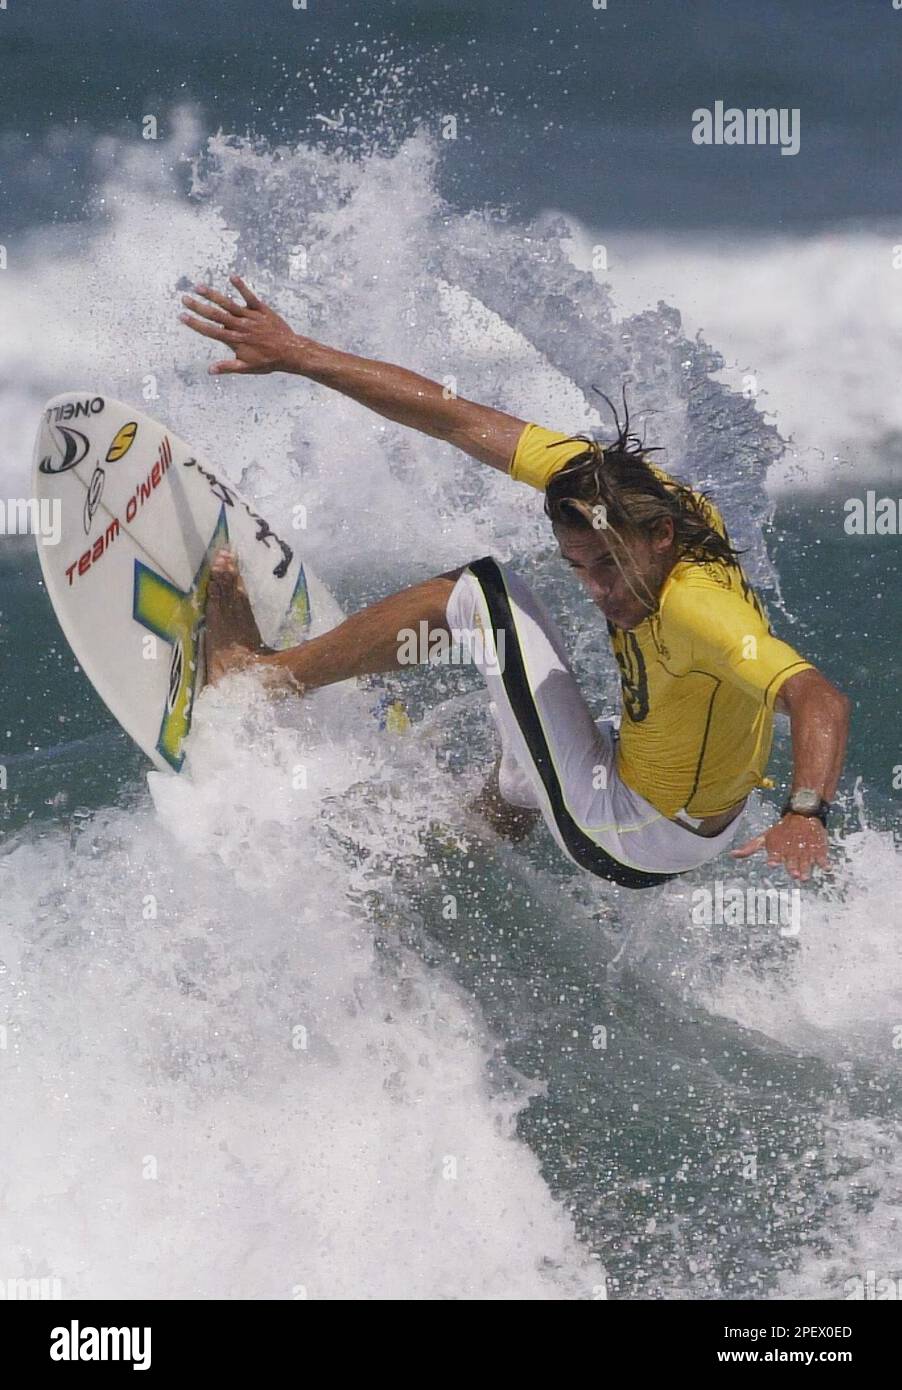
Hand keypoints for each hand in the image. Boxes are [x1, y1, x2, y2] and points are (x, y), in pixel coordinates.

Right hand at [180, 274, 302, 374]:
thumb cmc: (268, 361)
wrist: (290, 352)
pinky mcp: (261, 310)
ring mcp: (250, 317)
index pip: (210, 331)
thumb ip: (228, 367)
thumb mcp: (247, 367)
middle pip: (215, 315)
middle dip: (198, 307)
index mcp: (234, 340)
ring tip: (199, 287)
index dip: (195, 324)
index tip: (182, 316)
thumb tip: (209, 370)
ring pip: (228, 304)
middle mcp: (240, 326)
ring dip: (213, 295)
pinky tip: (231, 277)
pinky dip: (241, 287)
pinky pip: (249, 297)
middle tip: (184, 298)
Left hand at [731, 813, 828, 880]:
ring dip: (805, 869)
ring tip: (804, 876)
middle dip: (792, 867)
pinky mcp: (818, 848)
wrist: (803, 813)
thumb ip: (750, 848)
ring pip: (806, 861)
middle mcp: (792, 849)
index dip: (774, 859)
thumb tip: (732, 854)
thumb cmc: (781, 830)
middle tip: (792, 873)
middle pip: (792, 861)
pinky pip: (822, 856)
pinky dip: (824, 862)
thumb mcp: (765, 837)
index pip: (775, 854)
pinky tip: (826, 868)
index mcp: (778, 847)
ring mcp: (806, 849)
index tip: (772, 863)